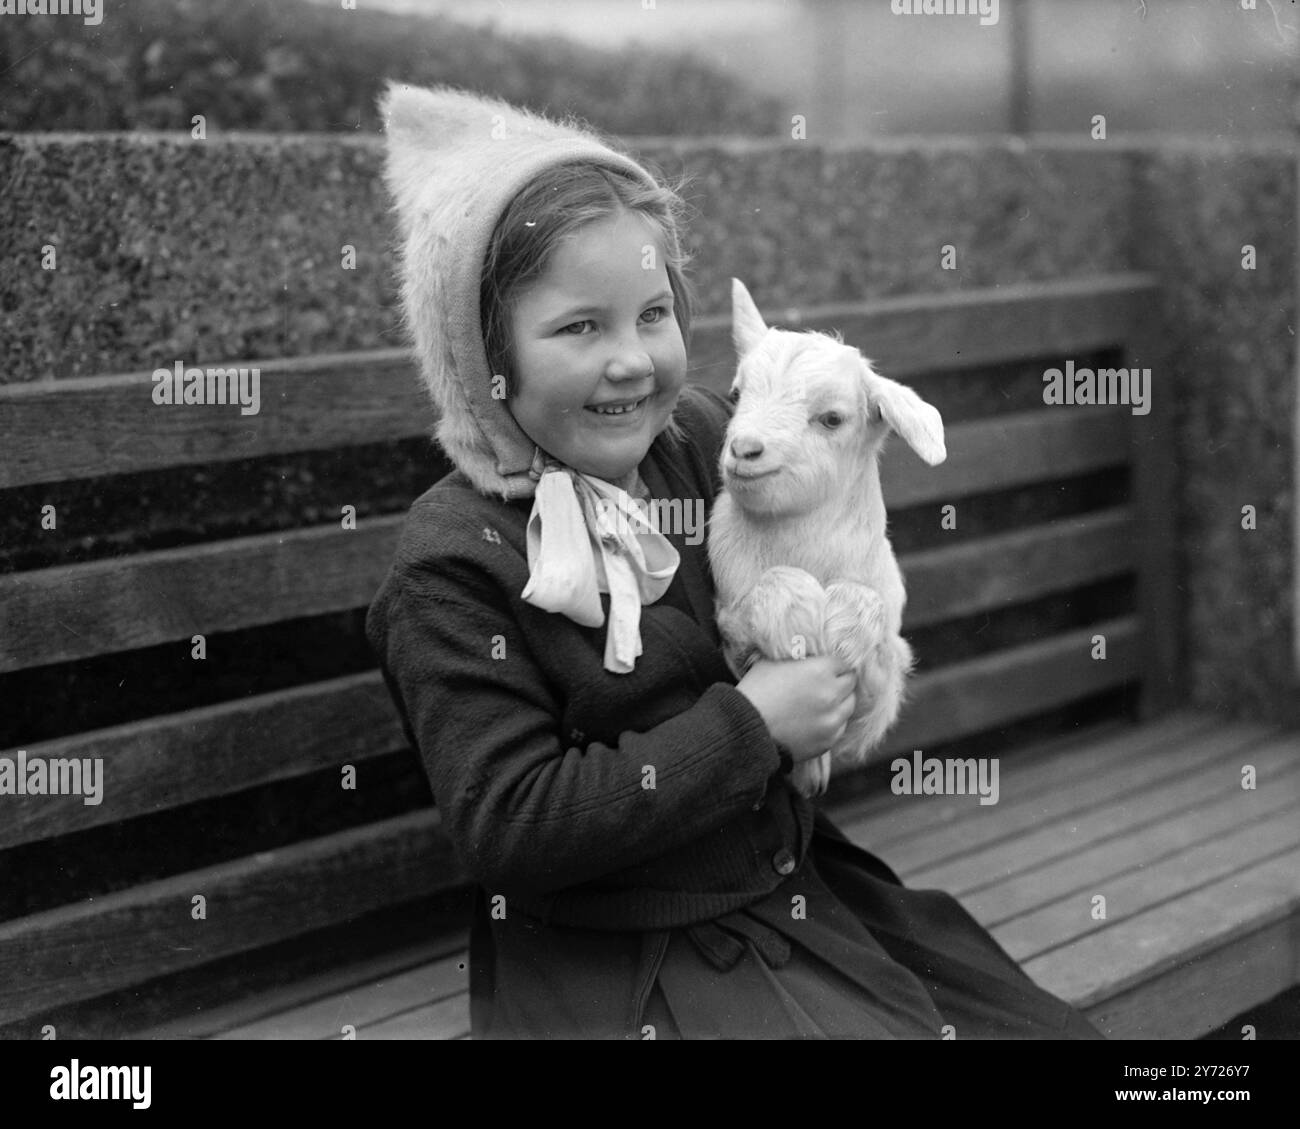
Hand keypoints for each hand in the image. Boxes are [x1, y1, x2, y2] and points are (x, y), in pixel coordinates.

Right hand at [735, 654, 856, 762]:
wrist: (745, 730)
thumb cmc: (755, 692)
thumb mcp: (772, 663)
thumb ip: (796, 658)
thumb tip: (804, 654)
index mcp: (820, 670)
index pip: (843, 662)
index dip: (832, 664)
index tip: (825, 668)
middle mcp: (831, 694)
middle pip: (851, 683)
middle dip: (840, 681)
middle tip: (826, 684)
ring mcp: (832, 720)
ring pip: (850, 705)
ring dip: (840, 701)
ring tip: (822, 702)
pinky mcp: (828, 740)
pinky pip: (840, 726)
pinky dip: (833, 722)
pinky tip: (817, 720)